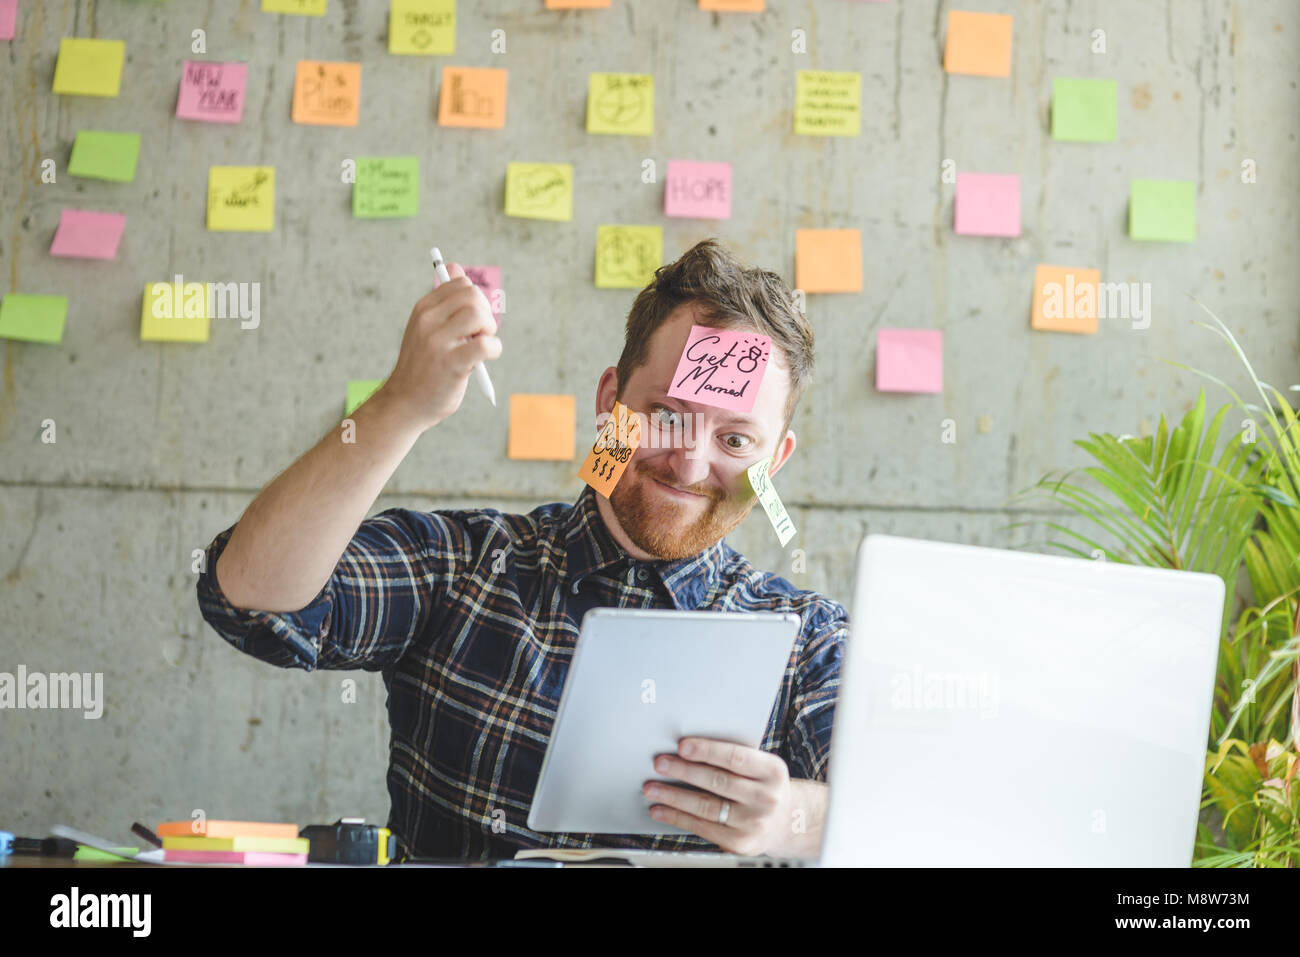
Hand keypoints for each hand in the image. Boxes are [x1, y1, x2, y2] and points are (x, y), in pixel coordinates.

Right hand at [378, 262, 500, 432]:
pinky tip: (485, 359)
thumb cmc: (424, 366)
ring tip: (480, 345)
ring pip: (478, 314)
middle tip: (480, 333)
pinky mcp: (451, 364)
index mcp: (423, 309)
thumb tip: (454, 266)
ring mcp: (437, 342)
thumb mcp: (427, 328)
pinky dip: (494, 349)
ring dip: (489, 329)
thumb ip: (444, 302)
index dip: (475, 299)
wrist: (406, 403)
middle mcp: (428, 321)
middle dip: (485, 312)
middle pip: (472, 295)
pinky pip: (485, 344)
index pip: (460, 282)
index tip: (471, 320)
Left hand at [643, 737, 791, 855]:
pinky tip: (661, 809)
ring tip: (651, 788)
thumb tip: (686, 749)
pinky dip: (677, 817)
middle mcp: (766, 799)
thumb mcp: (761, 768)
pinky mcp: (739, 843)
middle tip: (659, 763)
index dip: (707, 751)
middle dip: (683, 771)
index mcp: (773, 771)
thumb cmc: (763, 787)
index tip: (682, 746)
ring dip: (673, 796)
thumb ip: (734, 758)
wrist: (785, 823)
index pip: (736, 757)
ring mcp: (753, 823)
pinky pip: (702, 827)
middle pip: (717, 781)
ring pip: (705, 806)